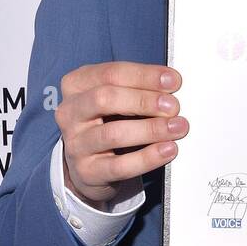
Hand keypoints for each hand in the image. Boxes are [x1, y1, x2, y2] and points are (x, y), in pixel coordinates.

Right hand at [54, 62, 188, 205]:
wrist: (91, 166)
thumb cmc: (108, 123)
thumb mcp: (117, 99)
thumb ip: (139, 89)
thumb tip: (172, 84)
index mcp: (76, 85)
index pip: (110, 73)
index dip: (144, 76)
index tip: (173, 81)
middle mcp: (69, 112)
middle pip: (105, 99)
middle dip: (144, 101)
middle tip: (173, 107)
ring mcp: (75, 143)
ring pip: (113, 133)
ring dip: (151, 129)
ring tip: (177, 128)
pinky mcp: (87, 171)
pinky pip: (119, 166)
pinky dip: (148, 157)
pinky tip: (168, 150)